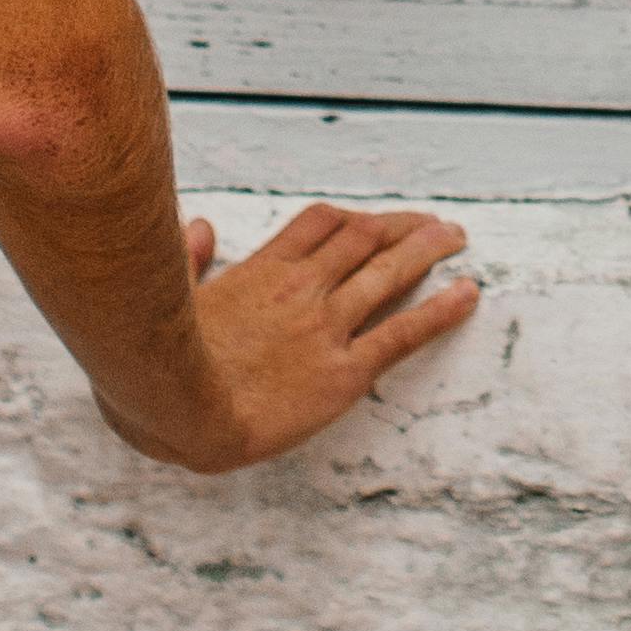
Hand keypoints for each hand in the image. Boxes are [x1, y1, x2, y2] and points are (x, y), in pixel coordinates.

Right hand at [172, 199, 478, 467]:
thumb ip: (187, 260)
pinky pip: (403, 332)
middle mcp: (301, 288)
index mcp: (261, 271)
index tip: (372, 221)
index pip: (320, 225)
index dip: (353, 219)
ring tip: (456, 237)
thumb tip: (200, 227)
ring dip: (427, 249)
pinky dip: (440, 311)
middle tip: (431, 223)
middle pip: (363, 238)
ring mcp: (326, 326)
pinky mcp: (344, 371)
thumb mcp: (168, 300)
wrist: (181, 412)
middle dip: (401, 226)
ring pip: (388, 272)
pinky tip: (467, 294)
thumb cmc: (162, 366)